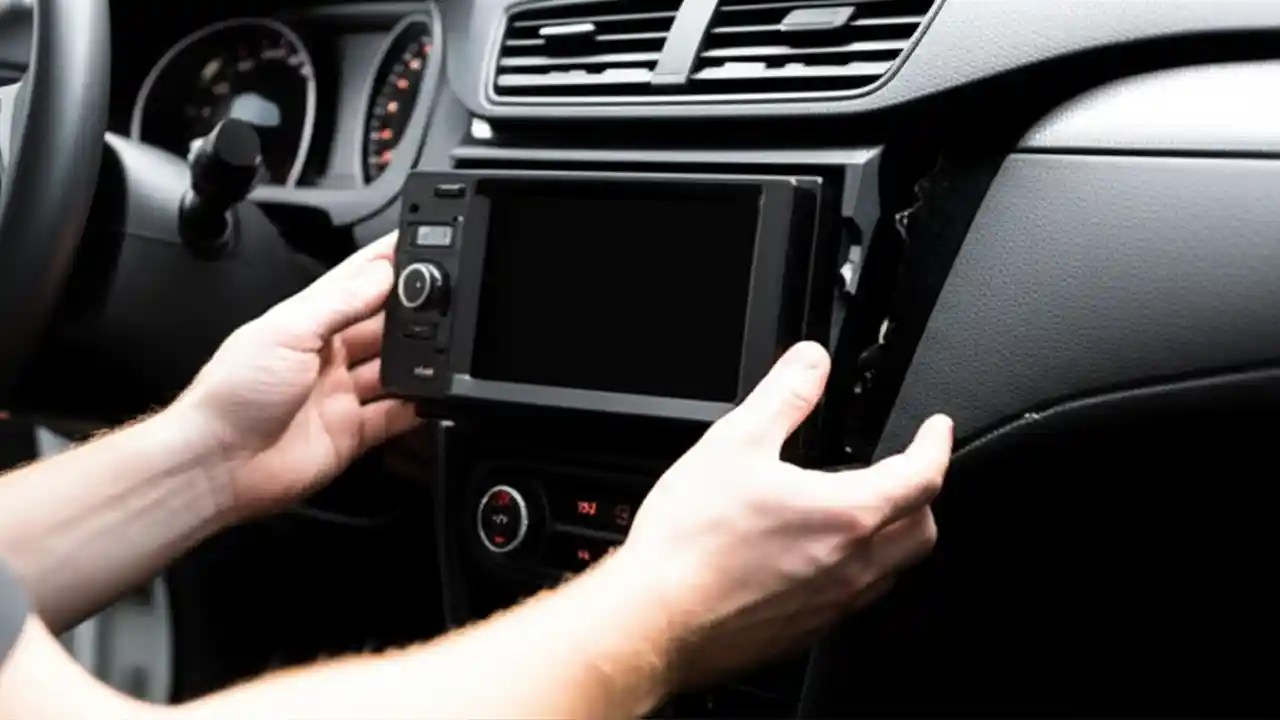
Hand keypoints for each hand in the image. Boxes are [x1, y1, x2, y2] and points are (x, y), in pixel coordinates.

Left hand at [175, 234, 418, 519]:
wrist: (217, 464)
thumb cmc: (232, 394)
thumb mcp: (286, 330)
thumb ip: (339, 302)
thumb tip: (382, 272)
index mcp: (306, 322)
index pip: (356, 283)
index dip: (387, 265)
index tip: (420, 248)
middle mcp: (326, 356)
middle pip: (382, 326)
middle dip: (411, 313)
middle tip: (442, 301)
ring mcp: (341, 394)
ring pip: (395, 369)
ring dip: (417, 359)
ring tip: (444, 347)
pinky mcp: (353, 433)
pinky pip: (397, 416)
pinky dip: (418, 406)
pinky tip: (432, 395)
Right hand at [615, 341, 952, 687]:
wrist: (654, 620)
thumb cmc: (690, 543)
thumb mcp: (735, 443)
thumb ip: (784, 397)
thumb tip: (811, 364)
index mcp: (845, 515)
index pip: (922, 478)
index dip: (936, 446)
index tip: (935, 430)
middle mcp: (851, 566)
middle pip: (921, 531)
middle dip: (923, 495)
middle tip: (904, 471)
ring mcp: (832, 605)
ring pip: (891, 570)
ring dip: (892, 536)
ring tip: (861, 512)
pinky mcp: (806, 632)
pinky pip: (854, 599)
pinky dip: (855, 570)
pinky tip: (814, 556)